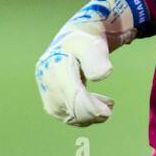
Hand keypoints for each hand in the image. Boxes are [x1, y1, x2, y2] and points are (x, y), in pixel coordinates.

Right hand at [35, 0, 139, 125]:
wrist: (75, 39)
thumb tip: (102, 74)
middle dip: (90, 114)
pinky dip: (81, 116)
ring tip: (105, 107)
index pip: (73, 96)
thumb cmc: (86, 40)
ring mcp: (45, 89)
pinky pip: (64, 113)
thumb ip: (96, 59)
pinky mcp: (49, 96)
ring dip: (87, 116)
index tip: (109, 111)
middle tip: (109, 110)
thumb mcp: (93, 45)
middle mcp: (46, 79)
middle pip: (68, 108)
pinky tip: (95, 107)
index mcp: (56, 65)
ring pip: (65, 114)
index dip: (91, 108)